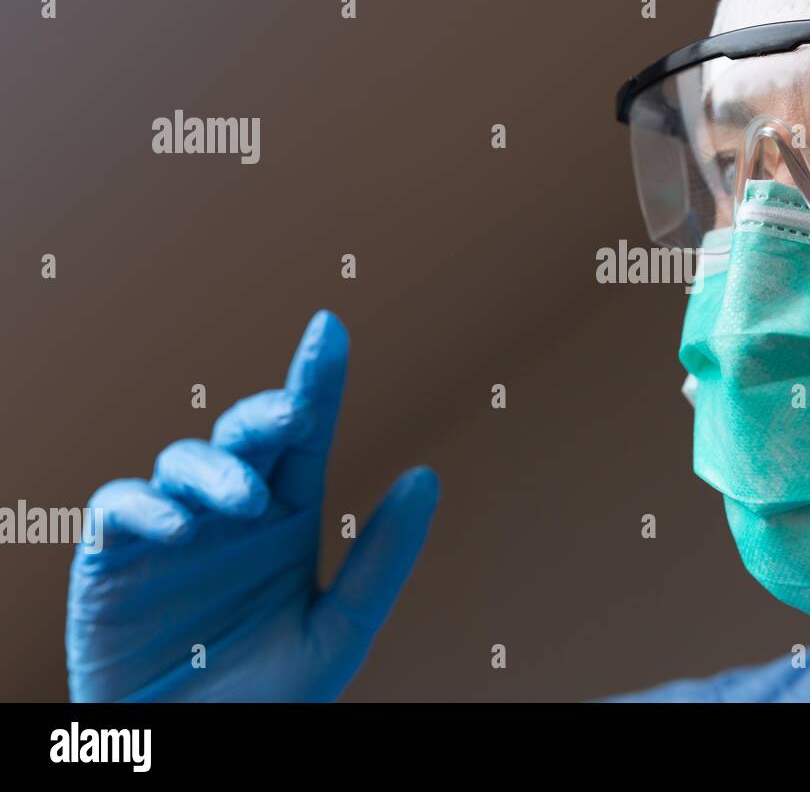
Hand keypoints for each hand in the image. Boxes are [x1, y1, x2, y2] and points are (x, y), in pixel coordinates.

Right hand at [65, 310, 439, 700]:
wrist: (201, 756)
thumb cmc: (272, 699)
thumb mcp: (342, 631)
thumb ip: (383, 558)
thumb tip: (426, 475)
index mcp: (287, 519)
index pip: (304, 436)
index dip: (316, 379)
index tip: (331, 329)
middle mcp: (230, 514)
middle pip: (244, 436)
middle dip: (265, 416)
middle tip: (292, 418)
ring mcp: (172, 533)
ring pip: (182, 461)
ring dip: (213, 470)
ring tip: (245, 503)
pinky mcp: (113, 562)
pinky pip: (118, 507)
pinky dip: (142, 505)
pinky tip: (176, 527)